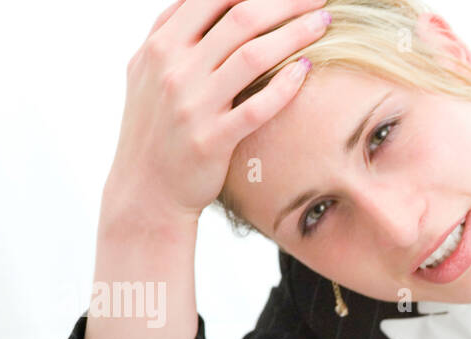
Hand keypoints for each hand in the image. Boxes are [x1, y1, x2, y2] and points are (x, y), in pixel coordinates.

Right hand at [105, 0, 330, 218]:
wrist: (146, 189)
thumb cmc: (156, 126)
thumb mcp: (148, 71)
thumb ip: (172, 32)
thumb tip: (202, 0)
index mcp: (160, 45)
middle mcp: (174, 68)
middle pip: (240, 18)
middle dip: (285, 3)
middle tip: (318, 0)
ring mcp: (193, 104)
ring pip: (252, 55)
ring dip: (295, 34)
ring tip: (324, 25)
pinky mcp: (212, 140)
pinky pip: (256, 107)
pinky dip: (284, 86)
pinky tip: (306, 70)